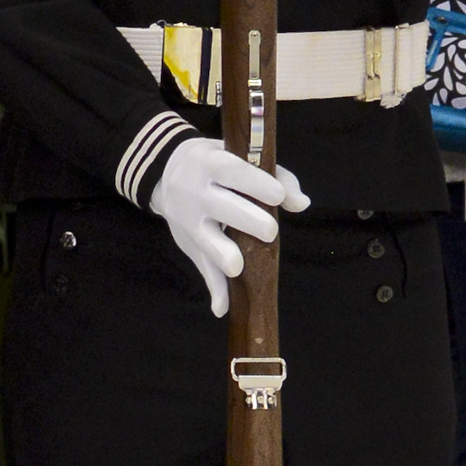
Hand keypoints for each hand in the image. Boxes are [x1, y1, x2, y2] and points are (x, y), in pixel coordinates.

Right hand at [150, 133, 309, 318]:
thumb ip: (277, 176)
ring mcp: (189, 219)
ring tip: (238, 267)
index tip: (278, 195)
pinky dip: (213, 288)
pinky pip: (202, 267)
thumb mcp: (239, 158)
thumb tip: (301, 202)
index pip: (231, 171)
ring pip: (206, 239)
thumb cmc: (217, 165)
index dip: (254, 183)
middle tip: (270, 230)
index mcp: (210, 164)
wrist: (164, 172)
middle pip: (219, 206)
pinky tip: (222, 307)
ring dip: (222, 255)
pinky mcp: (188, 243)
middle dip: (246, 220)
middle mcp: (195, 191)